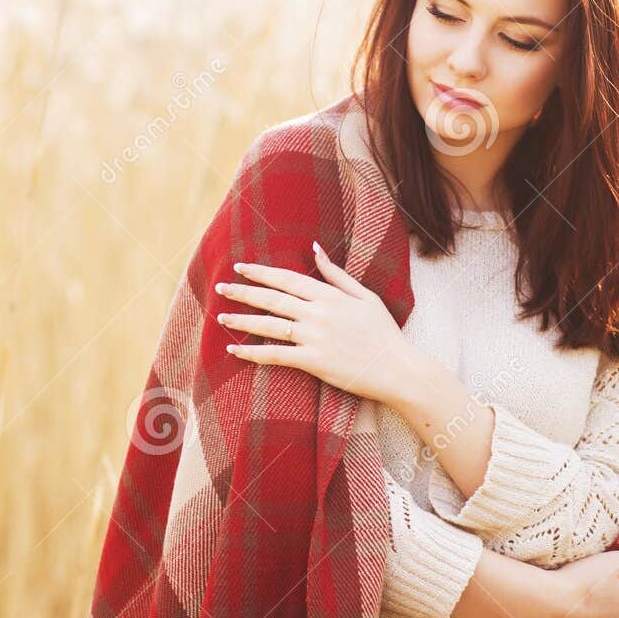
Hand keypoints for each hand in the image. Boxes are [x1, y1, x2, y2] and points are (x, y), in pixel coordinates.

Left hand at [214, 240, 410, 402]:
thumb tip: (315, 249)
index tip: (241, 267)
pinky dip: (254, 353)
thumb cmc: (383, 332)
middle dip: (244, 292)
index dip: (262, 272)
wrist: (397, 368)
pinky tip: (235, 350)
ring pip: (270, 325)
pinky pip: (277, 355)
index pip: (288, 279)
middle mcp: (319, 313)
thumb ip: (337, 274)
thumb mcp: (365, 296)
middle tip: (221, 287)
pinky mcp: (314, 361)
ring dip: (243, 320)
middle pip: (273, 299)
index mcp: (330, 296)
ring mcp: (315, 337)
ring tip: (221, 316)